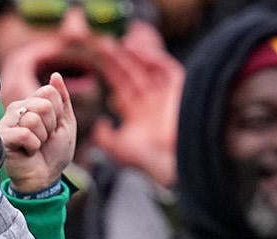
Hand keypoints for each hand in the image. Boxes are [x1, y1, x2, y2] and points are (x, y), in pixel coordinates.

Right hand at [0, 74, 77, 193]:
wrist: (45, 178)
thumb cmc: (53, 152)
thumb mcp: (66, 124)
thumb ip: (63, 99)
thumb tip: (55, 75)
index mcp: (31, 103)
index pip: (49, 92)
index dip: (58, 114)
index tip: (53, 128)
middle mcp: (17, 109)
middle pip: (43, 104)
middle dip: (50, 126)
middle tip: (44, 139)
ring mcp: (8, 122)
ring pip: (34, 119)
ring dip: (42, 138)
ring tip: (35, 146)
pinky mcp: (1, 136)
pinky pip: (25, 134)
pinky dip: (33, 146)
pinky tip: (27, 152)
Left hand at [89, 29, 183, 188]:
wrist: (169, 161)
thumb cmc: (146, 158)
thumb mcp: (118, 147)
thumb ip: (105, 137)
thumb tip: (98, 126)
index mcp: (137, 112)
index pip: (121, 83)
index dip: (110, 68)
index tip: (96, 54)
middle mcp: (151, 101)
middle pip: (133, 71)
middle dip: (120, 56)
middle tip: (104, 42)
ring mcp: (165, 96)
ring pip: (150, 67)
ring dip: (137, 52)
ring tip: (123, 40)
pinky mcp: (180, 92)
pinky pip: (167, 69)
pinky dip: (154, 57)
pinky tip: (138, 49)